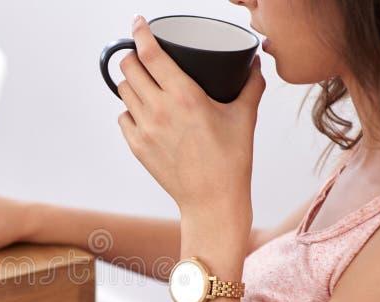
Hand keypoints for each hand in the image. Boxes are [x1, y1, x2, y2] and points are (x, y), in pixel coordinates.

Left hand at [117, 15, 264, 226]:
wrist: (212, 200)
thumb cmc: (231, 160)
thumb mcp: (244, 117)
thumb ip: (251, 85)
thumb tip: (256, 64)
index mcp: (184, 96)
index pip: (150, 54)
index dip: (140, 33)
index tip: (137, 22)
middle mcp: (159, 110)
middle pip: (127, 68)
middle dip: (133, 57)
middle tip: (143, 57)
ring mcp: (144, 130)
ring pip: (123, 92)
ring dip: (131, 83)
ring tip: (145, 84)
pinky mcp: (137, 147)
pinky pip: (123, 118)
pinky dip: (130, 111)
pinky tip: (144, 112)